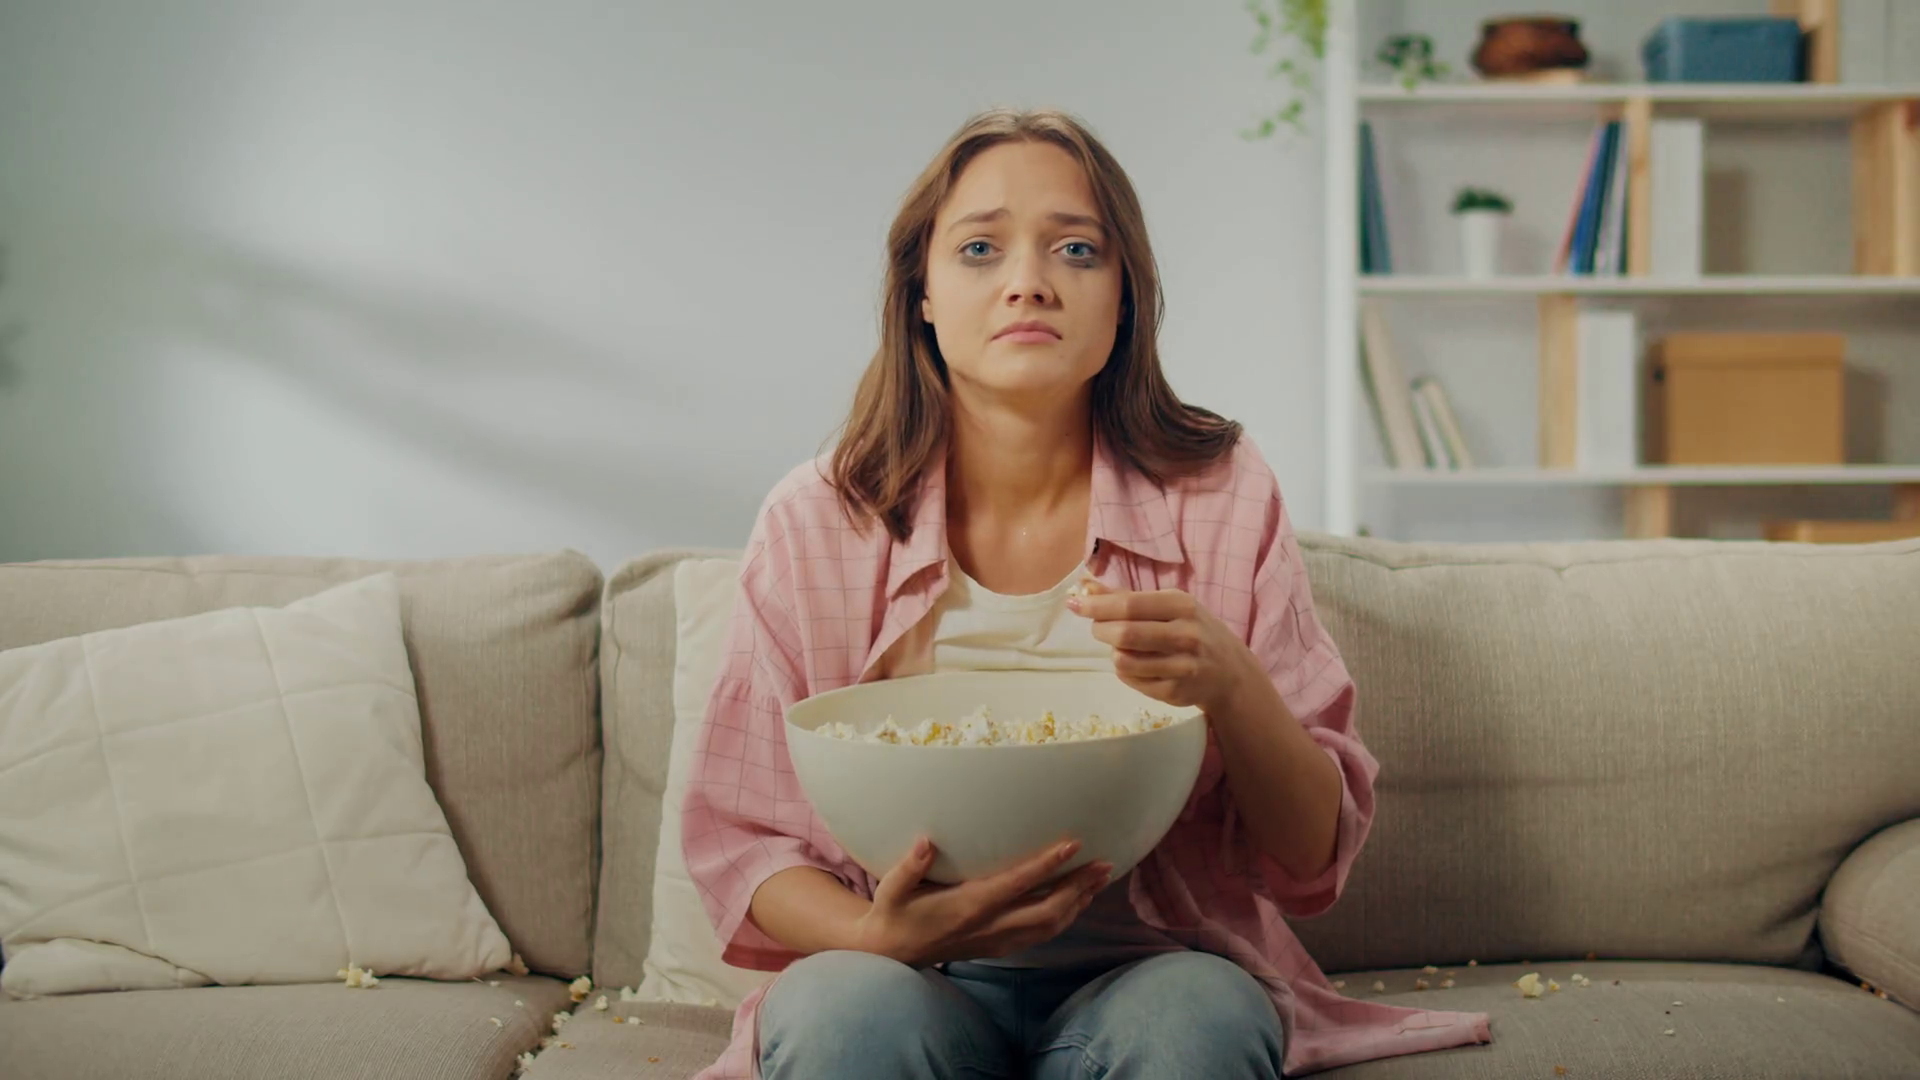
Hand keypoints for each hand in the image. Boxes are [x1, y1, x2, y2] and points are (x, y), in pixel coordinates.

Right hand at [850, 838, 1111, 967]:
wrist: (891, 954)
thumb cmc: (893, 914)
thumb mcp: (891, 890)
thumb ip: (908, 867)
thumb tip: (925, 842)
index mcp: (968, 907)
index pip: (1017, 885)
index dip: (1047, 866)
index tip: (1073, 844)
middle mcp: (989, 926)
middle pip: (1047, 910)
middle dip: (1079, 888)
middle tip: (1105, 864)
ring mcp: (997, 940)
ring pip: (1050, 926)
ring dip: (1078, 903)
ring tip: (1100, 879)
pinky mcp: (999, 947)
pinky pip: (1041, 935)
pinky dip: (1065, 918)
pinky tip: (1077, 901)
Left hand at [1068, 579, 1262, 714]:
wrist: (1230, 673)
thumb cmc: (1192, 631)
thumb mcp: (1169, 606)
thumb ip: (1127, 597)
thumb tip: (1085, 586)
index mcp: (1182, 605)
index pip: (1129, 604)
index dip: (1096, 606)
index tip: (1075, 605)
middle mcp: (1186, 634)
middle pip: (1124, 633)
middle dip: (1101, 630)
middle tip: (1099, 629)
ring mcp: (1183, 666)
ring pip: (1124, 660)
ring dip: (1114, 653)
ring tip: (1123, 648)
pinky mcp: (1176, 692)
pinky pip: (1132, 681)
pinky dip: (1126, 672)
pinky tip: (1139, 666)